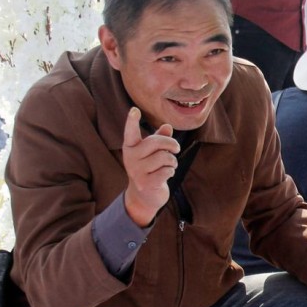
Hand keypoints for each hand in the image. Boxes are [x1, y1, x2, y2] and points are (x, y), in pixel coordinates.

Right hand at [122, 107, 179, 226]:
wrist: (144, 196)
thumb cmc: (150, 169)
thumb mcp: (153, 153)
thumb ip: (159, 139)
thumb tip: (167, 126)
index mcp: (131, 147)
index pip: (130, 132)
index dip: (132, 121)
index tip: (135, 110)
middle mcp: (130, 158)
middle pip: (155, 142)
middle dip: (171, 144)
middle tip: (176, 149)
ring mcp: (136, 171)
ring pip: (164, 157)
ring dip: (172, 161)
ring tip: (169, 166)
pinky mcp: (145, 183)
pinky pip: (166, 171)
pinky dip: (171, 171)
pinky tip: (166, 174)